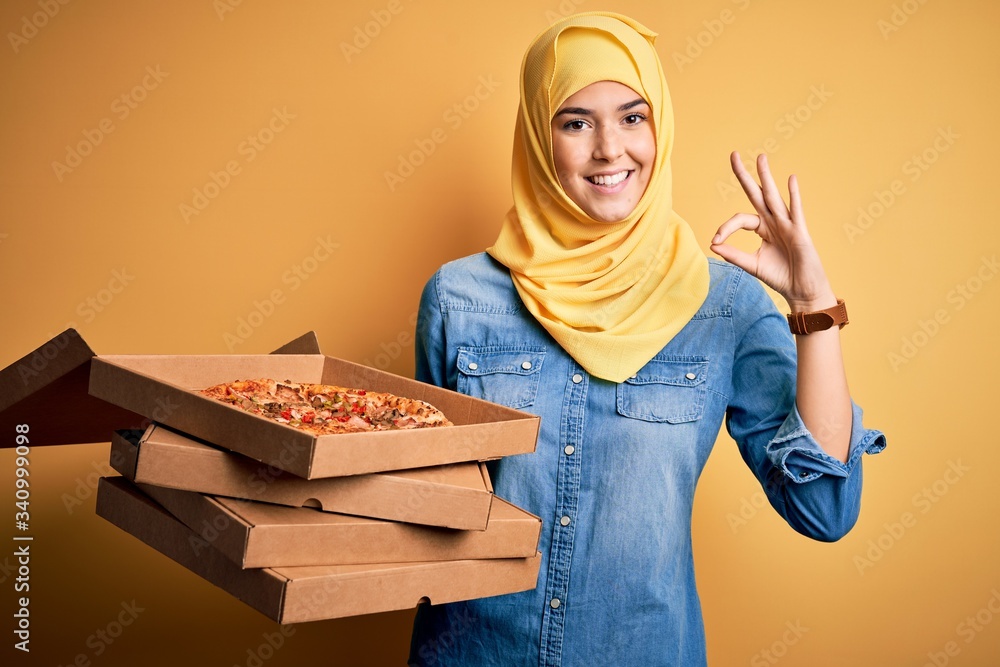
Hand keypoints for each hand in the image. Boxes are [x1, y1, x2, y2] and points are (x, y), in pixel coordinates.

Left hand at [710, 152, 835, 311]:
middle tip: (733, 154)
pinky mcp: (800, 232)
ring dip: (766, 177)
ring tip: (760, 157)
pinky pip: (796, 210)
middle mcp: (774, 222)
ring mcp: (788, 224)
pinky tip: (791, 179)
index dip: (725, 228)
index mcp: (762, 228)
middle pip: (756, 194)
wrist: (802, 290)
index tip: (715, 241)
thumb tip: (712, 245)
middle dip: (745, 176)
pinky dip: (794, 195)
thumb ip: (733, 255)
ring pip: (773, 197)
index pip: (740, 219)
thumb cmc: (780, 276)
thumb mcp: (752, 265)